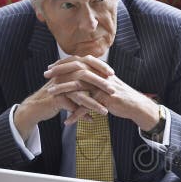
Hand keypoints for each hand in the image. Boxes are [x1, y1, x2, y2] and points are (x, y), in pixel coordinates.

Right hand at [13, 56, 114, 137]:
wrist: (37, 107)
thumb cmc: (58, 96)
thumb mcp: (71, 85)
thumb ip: (84, 80)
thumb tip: (101, 77)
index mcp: (68, 69)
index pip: (86, 62)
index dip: (100, 66)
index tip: (113, 73)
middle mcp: (63, 74)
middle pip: (84, 75)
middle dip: (100, 83)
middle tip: (113, 91)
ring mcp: (58, 86)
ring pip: (79, 93)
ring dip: (93, 103)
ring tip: (105, 111)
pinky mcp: (54, 98)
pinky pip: (71, 106)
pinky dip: (81, 114)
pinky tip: (91, 120)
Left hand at [45, 57, 159, 129]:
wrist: (135, 105)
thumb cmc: (119, 94)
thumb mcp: (105, 81)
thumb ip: (94, 75)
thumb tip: (81, 71)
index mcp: (99, 69)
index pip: (78, 60)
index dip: (63, 62)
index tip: (51, 66)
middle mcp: (100, 75)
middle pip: (76, 69)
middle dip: (59, 71)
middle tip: (46, 75)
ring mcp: (102, 87)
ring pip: (78, 86)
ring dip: (62, 90)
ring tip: (50, 93)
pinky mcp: (105, 99)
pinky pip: (87, 107)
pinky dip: (76, 114)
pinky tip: (67, 121)